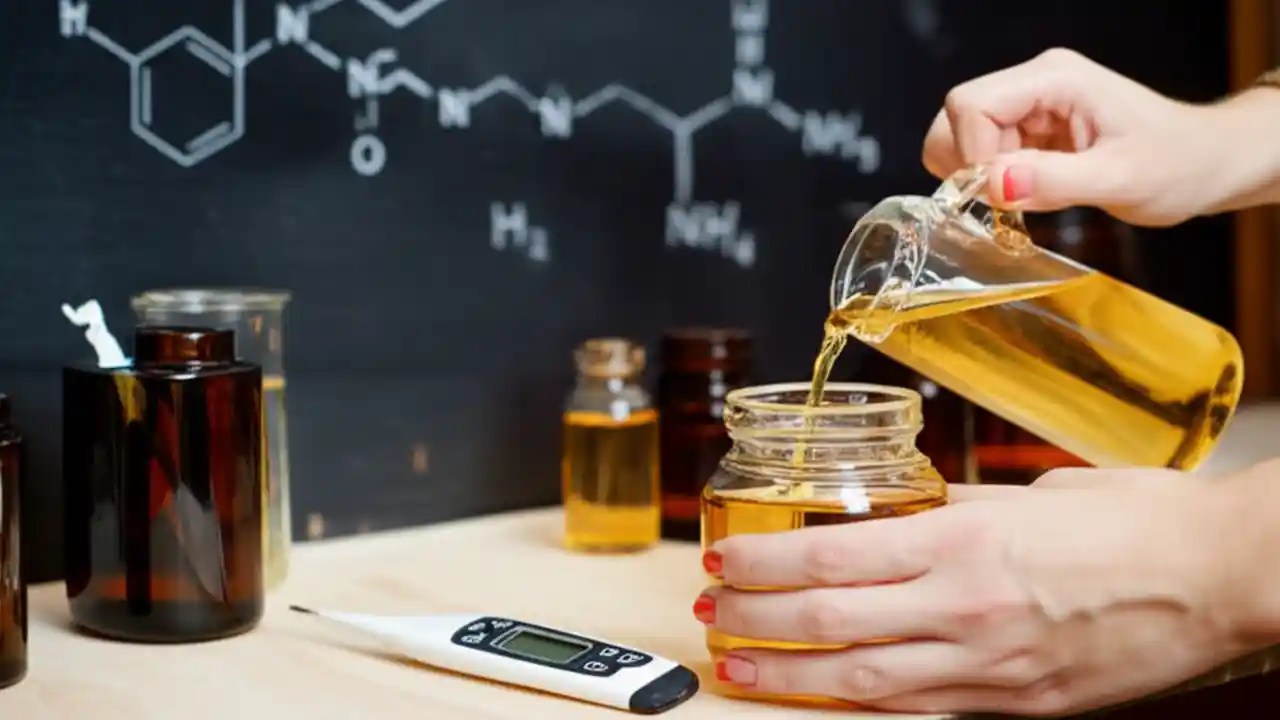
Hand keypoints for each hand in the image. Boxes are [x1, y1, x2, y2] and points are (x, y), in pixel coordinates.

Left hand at [694, 468, 1270, 715]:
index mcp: (964, 538)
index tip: (721, 559)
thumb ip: (957, 503)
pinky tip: (825, 699)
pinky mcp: (1018, 704)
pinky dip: (862, 705)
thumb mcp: (1032, 492)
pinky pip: (921, 709)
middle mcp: (964, 606)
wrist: (1224, 578)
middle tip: (710, 615)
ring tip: (738, 669)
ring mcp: (990, 665)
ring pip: (862, 680)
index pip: (828, 555)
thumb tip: (907, 505)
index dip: (760, 563)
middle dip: (754, 621)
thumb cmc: (1138, 519)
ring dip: (789, 676)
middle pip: (827, 621)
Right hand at [922, 47, 1268, 225]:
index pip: (970, 104)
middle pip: (955, 117)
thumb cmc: (1179, 164)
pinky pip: (982, 154)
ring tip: (1031, 194)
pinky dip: (994, 183)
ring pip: (960, 138)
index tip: (1002, 194)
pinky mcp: (1028, 128)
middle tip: (1013, 198)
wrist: (1207, 163)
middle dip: (969, 166)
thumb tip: (992, 184)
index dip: (972, 155)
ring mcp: (1029, 104)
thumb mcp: (1121, 179)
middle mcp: (1034, 82)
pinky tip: (1035, 191)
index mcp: (1054, 78)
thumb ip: (1054, 181)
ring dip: (980, 177)